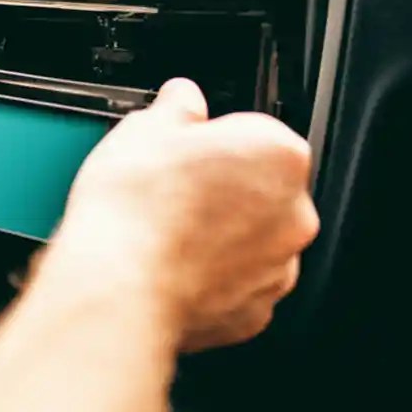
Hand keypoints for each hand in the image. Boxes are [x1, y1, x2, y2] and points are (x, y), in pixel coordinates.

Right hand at [37, 79, 319, 351]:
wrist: (119, 284)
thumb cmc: (136, 209)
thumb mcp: (144, 129)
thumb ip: (176, 107)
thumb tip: (183, 100)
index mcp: (278, 155)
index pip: (255, 133)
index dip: (212, 140)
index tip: (182, 149)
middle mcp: (292, 213)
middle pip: (259, 189)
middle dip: (221, 188)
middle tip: (169, 190)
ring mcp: (277, 267)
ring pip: (250, 239)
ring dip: (218, 234)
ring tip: (163, 231)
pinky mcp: (254, 311)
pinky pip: (236, 285)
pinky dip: (210, 277)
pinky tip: (171, 266)